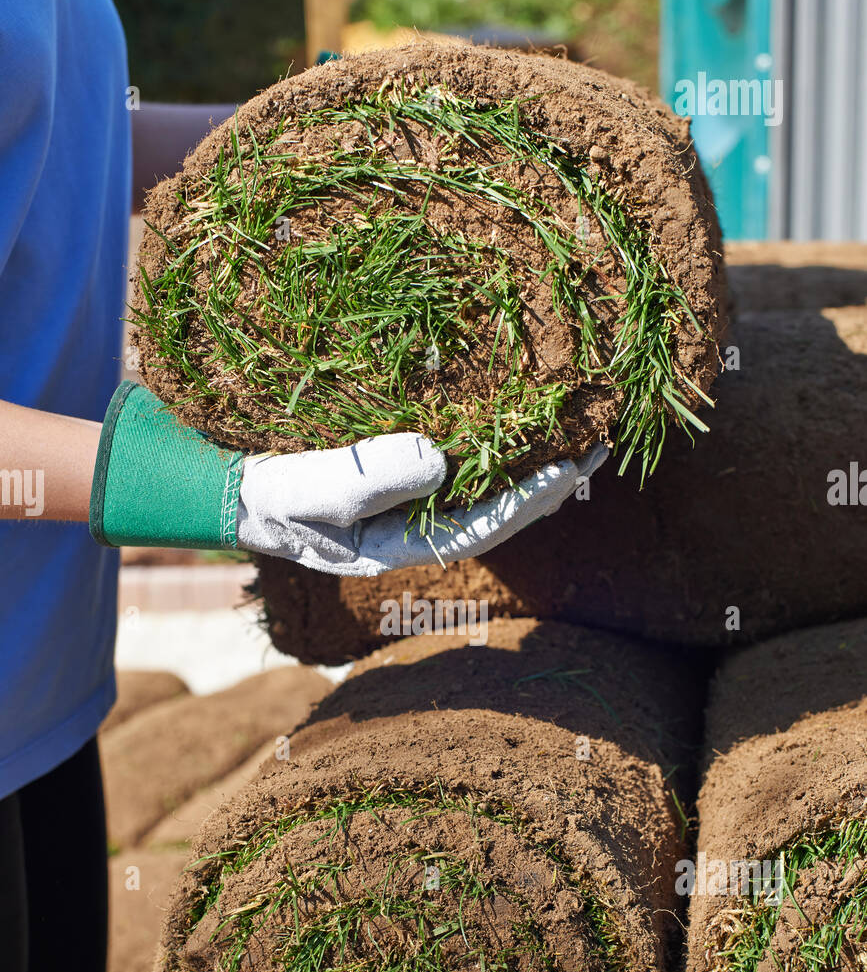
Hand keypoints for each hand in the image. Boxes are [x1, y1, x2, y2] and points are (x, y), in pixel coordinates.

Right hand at [89, 381, 608, 566]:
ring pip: (481, 489)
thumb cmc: (257, 496)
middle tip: (598, 444)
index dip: (530, 498)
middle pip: (494, 511)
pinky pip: (455, 466)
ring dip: (525, 462)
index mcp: (397, 549)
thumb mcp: (301, 489)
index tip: (573, 466)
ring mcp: (401, 506)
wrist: (215, 488)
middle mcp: (410, 531)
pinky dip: (490, 445)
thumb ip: (364, 479)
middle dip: (546, 481)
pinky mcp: (391, 478)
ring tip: (572, 432)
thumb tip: (442, 458)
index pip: (480, 527)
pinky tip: (511, 423)